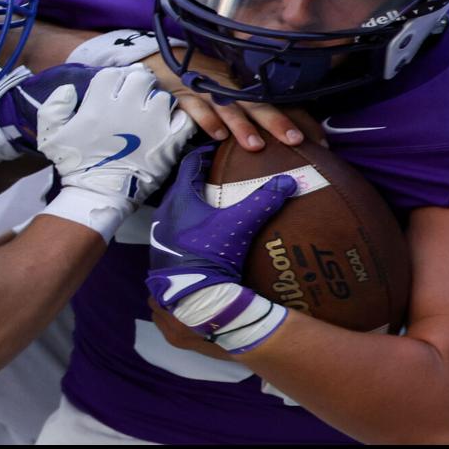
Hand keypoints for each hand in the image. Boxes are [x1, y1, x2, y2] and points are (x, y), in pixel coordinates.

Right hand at [33, 64, 195, 204]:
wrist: (99, 194)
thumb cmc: (75, 165)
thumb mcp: (51, 136)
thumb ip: (54, 108)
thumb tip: (68, 89)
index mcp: (100, 102)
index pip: (113, 73)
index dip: (115, 80)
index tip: (115, 91)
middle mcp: (128, 106)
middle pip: (141, 79)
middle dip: (139, 86)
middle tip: (136, 100)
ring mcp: (152, 122)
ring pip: (163, 97)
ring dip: (158, 104)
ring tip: (151, 116)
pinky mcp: (169, 140)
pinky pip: (183, 118)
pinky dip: (178, 120)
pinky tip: (169, 127)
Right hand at [140, 50, 325, 151]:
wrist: (162, 64)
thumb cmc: (203, 82)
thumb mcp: (231, 90)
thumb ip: (254, 108)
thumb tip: (292, 133)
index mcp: (245, 85)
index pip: (276, 100)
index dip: (297, 118)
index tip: (319, 141)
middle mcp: (230, 87)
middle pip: (257, 104)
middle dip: (277, 122)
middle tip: (297, 141)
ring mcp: (207, 90)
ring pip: (227, 107)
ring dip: (242, 126)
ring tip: (256, 146)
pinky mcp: (184, 96)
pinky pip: (195, 108)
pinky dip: (206, 121)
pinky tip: (218, 136)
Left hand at [145, 146, 295, 352]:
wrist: (194, 297)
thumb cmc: (213, 254)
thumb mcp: (241, 224)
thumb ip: (263, 201)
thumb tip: (288, 181)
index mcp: (179, 199)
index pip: (190, 165)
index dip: (205, 154)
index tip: (218, 151)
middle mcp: (164, 215)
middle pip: (182, 189)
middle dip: (199, 183)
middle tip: (218, 179)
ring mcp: (160, 238)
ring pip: (176, 213)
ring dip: (192, 209)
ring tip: (211, 210)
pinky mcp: (162, 258)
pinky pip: (174, 235)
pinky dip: (187, 231)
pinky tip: (202, 239)